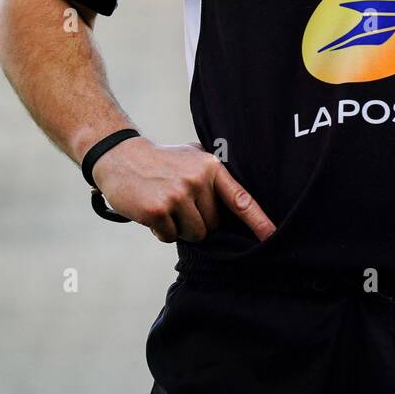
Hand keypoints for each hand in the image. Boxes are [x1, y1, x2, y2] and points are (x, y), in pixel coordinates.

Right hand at [91, 137, 276, 243]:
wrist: (121, 157)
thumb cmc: (162, 161)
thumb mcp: (193, 157)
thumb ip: (214, 176)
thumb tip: (236, 205)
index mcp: (210, 167)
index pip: (240, 198)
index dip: (258, 220)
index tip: (273, 236)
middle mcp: (197, 180)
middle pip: (213, 224)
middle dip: (198, 221)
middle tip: (179, 203)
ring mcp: (178, 194)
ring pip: (195, 234)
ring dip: (180, 228)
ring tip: (166, 206)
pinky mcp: (158, 209)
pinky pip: (171, 237)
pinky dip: (162, 231)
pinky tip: (152, 211)